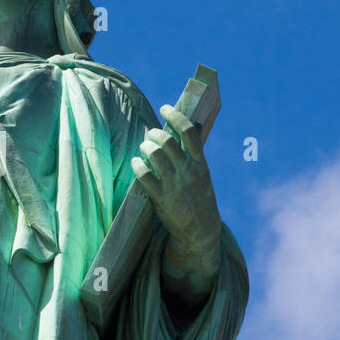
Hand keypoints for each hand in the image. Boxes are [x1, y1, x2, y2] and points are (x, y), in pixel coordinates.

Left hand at [131, 104, 221, 291]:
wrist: (200, 231)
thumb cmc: (199, 199)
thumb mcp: (203, 176)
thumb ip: (194, 155)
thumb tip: (191, 128)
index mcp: (201, 164)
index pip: (188, 132)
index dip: (175, 116)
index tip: (165, 108)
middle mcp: (188, 172)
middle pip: (167, 141)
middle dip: (154, 134)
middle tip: (149, 134)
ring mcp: (174, 184)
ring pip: (154, 155)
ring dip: (145, 147)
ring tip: (143, 148)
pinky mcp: (161, 198)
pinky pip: (144, 175)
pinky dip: (137, 165)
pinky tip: (136, 163)